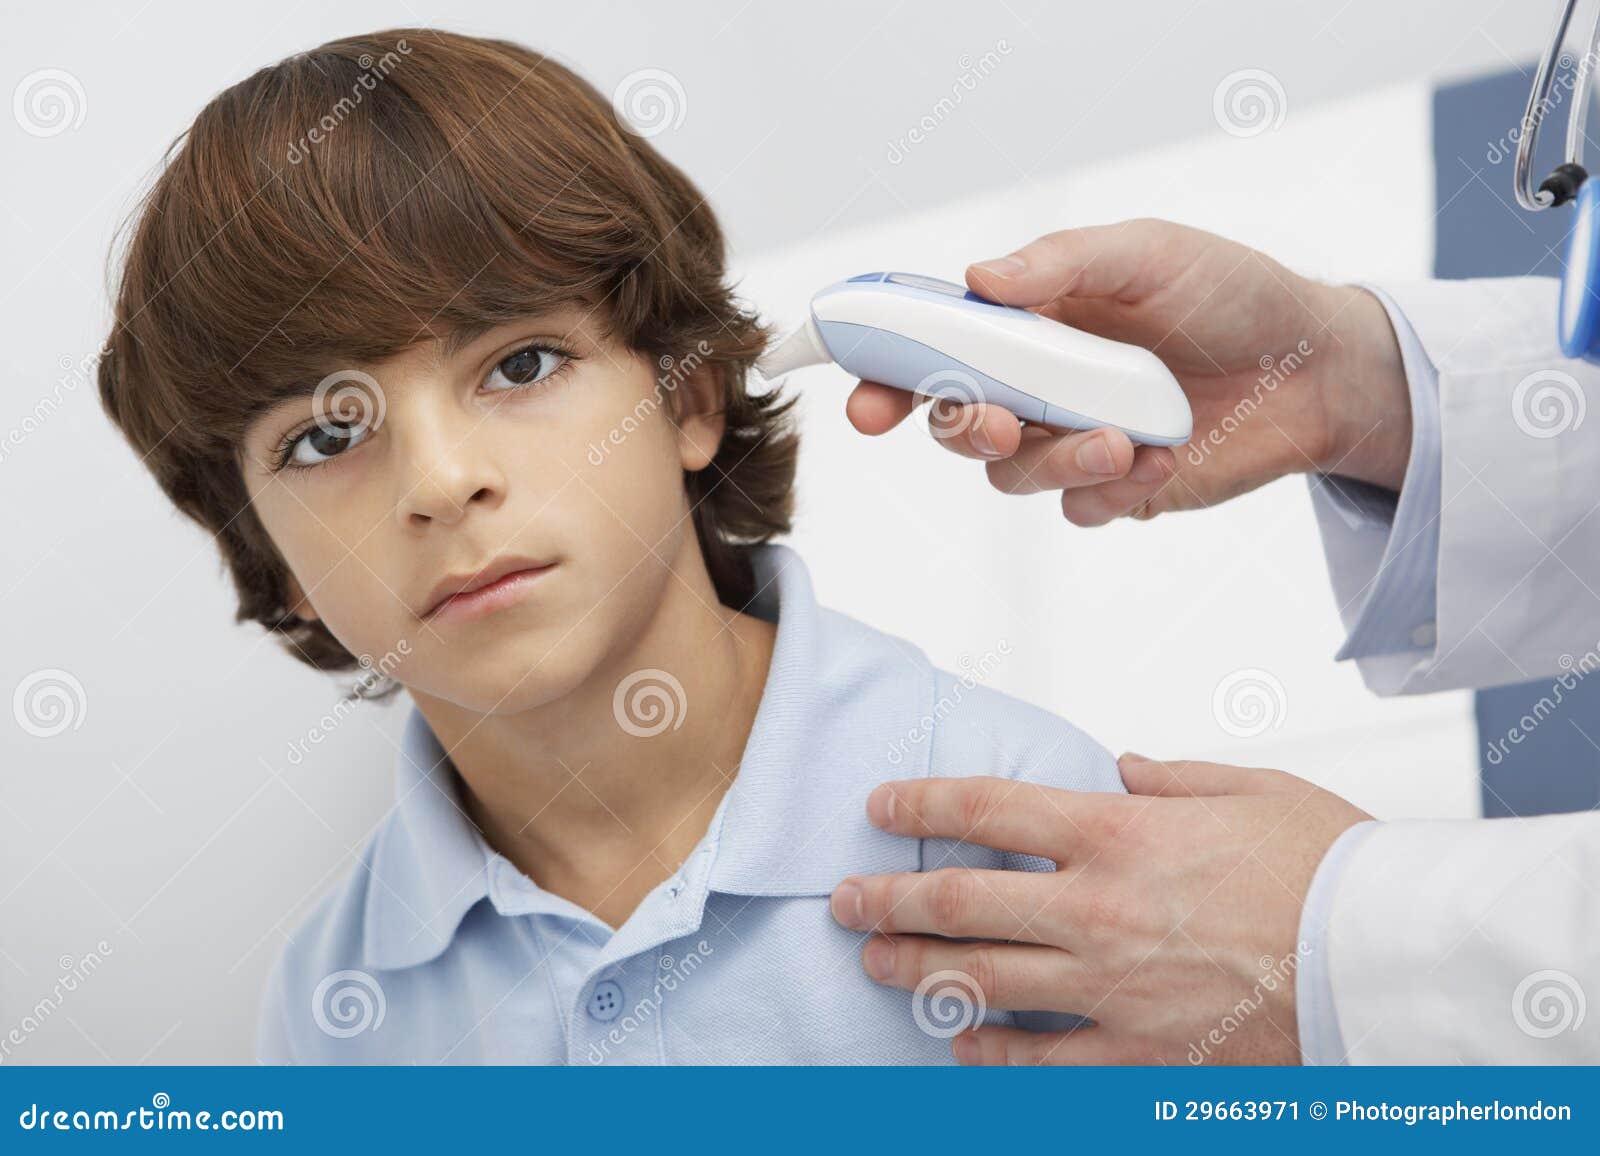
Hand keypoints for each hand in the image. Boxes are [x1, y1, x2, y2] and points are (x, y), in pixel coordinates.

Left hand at [829, 754, 1372, 1063]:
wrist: (1386, 960)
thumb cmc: (1329, 867)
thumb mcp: (1250, 789)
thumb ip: (1171, 778)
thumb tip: (1123, 770)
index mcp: (1119, 833)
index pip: (988, 808)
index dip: (921, 802)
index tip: (880, 806)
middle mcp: (1097, 908)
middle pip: (960, 900)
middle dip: (888, 899)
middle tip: (844, 900)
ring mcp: (1110, 986)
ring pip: (981, 980)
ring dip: (916, 970)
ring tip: (873, 962)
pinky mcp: (1138, 1051)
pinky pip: (1041, 1061)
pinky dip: (990, 1054)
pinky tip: (956, 1044)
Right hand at [845, 218, 1411, 525]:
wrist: (1315, 365)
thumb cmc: (1230, 292)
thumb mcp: (1148, 252)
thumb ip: (1060, 263)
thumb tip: (978, 278)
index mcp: (1027, 322)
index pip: (932, 346)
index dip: (885, 373)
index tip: (865, 399)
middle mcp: (1036, 384)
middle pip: (953, 420)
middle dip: (958, 427)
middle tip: (993, 422)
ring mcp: (1071, 439)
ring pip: (1012, 474)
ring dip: (1054, 462)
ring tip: (1119, 439)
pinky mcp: (1114, 487)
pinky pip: (1077, 508)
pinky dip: (1109, 491)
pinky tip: (1155, 461)